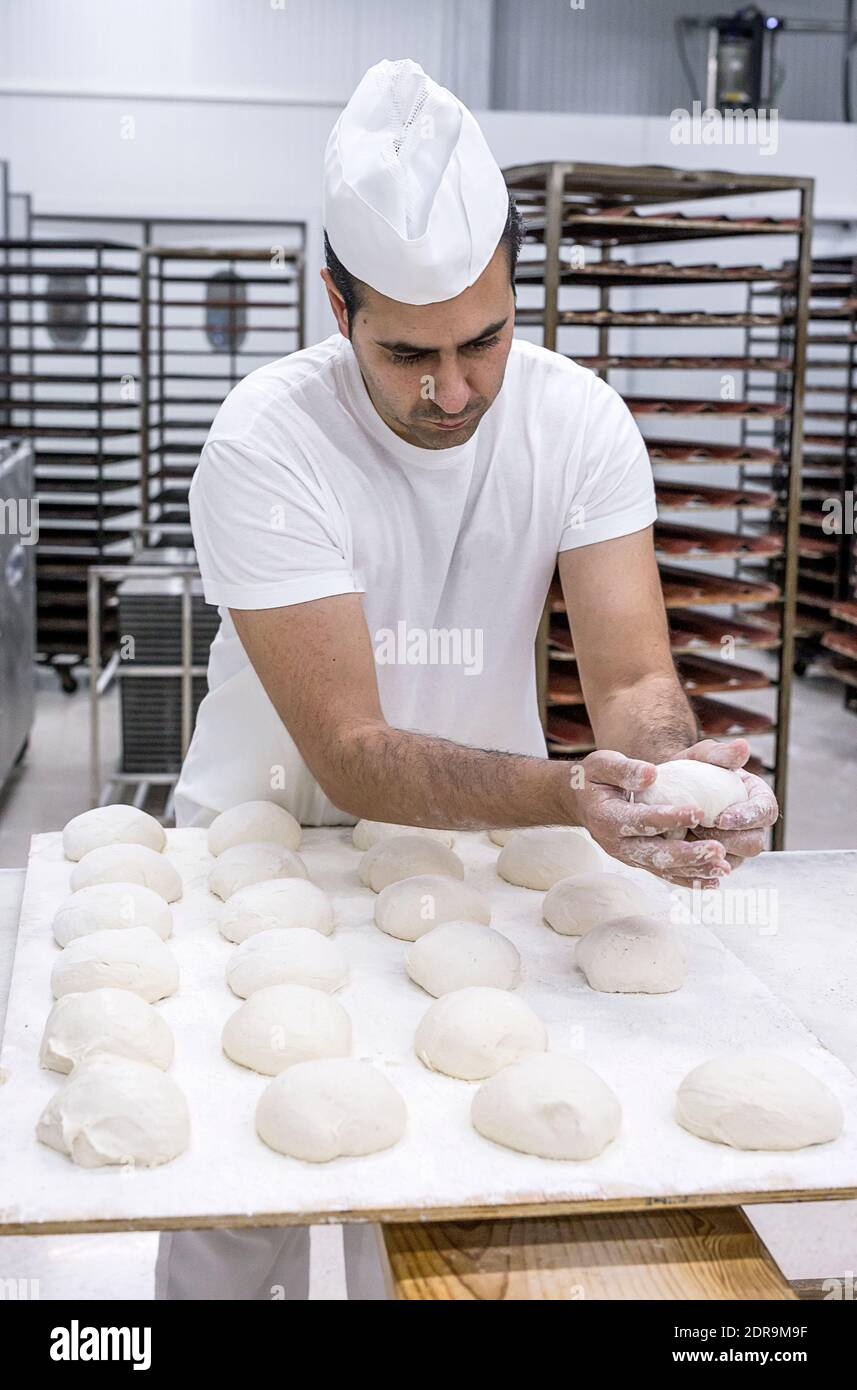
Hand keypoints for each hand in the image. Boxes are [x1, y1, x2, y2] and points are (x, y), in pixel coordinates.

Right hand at [570, 749, 730, 889]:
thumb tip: (652, 774)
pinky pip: (665, 874)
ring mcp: (628, 856)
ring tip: (723, 868)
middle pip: (655, 853)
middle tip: (718, 849)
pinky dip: (689, 879)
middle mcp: (616, 844)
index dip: (669, 817)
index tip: (698, 811)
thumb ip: (625, 769)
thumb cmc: (594, 778)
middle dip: (688, 853)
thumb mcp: (602, 764)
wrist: (580, 801)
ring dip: (694, 870)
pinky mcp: (638, 861)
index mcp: (607, 817)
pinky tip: (713, 881)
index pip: (642, 820)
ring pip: (663, 868)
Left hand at [668, 738, 778, 869]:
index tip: (721, 818)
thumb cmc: (691, 769)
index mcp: (758, 799)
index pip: (765, 812)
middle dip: (726, 839)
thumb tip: (743, 747)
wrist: (668, 790)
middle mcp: (753, 827)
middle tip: (697, 829)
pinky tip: (679, 857)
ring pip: (733, 861)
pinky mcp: (716, 862)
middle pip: (753, 843)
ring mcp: (736, 848)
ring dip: (710, 853)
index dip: (746, 818)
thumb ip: (721, 753)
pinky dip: (697, 867)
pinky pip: (712, 872)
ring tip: (685, 838)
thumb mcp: (702, 756)